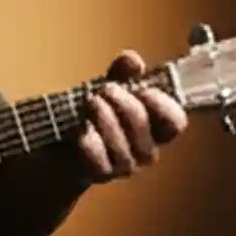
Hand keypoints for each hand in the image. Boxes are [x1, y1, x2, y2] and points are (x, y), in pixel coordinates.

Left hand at [76, 50, 188, 181]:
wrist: (59, 148)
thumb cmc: (91, 116)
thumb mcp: (106, 89)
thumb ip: (121, 74)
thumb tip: (132, 60)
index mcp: (155, 128)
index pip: (175, 122)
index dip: (163, 105)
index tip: (145, 90)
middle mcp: (145, 151)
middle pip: (143, 124)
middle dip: (123, 102)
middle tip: (105, 89)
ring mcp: (124, 166)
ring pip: (121, 142)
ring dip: (104, 117)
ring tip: (89, 102)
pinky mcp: (101, 175)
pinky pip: (100, 158)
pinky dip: (90, 141)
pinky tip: (81, 130)